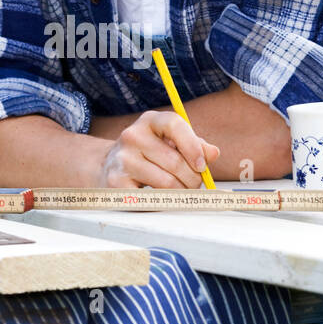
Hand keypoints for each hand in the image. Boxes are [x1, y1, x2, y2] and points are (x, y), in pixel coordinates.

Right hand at [92, 110, 219, 187]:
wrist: (109, 166)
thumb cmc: (148, 154)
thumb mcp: (170, 142)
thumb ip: (195, 145)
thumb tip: (213, 153)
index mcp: (149, 121)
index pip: (174, 124)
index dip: (193, 146)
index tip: (201, 166)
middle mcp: (132, 136)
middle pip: (175, 161)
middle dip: (193, 179)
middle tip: (195, 186)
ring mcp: (122, 159)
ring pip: (166, 183)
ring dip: (182, 193)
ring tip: (182, 193)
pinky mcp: (117, 183)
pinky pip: (152, 199)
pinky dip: (164, 203)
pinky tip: (162, 198)